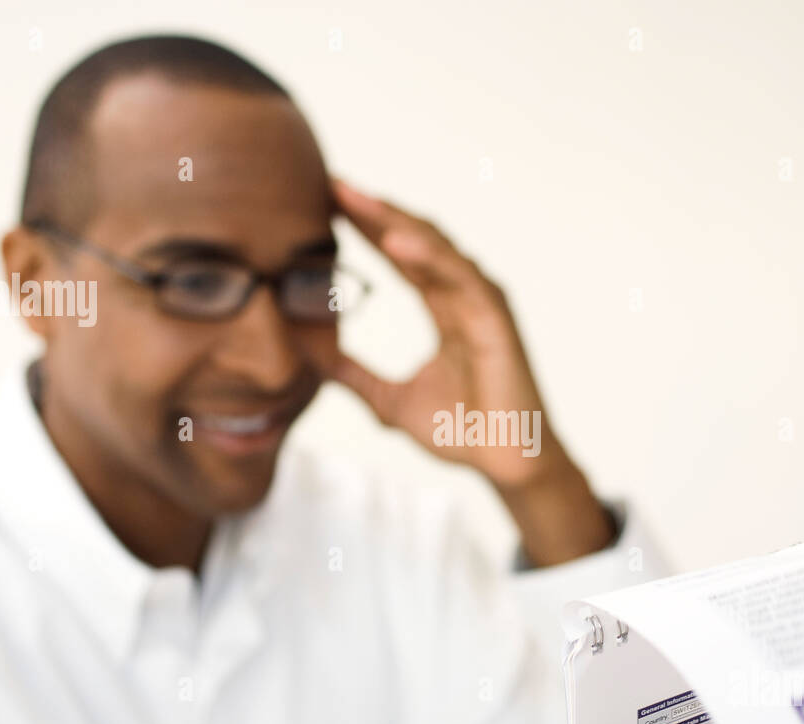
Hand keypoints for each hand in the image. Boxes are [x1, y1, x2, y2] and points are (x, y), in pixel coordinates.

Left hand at [324, 179, 614, 565]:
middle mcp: (463, 295)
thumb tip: (300, 351)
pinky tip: (396, 240)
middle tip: (330, 181)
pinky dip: (430, 255)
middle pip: (414, 238)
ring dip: (395, 219)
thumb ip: (348, 372)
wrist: (503, 462)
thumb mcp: (386, 400)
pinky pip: (461, 275)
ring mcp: (481, 302)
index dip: (365, 227)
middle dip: (374, 210)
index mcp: (443, 307)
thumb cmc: (460, 430)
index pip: (399, 256)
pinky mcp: (495, 317)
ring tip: (355, 197)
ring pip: (436, 246)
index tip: (324, 201)